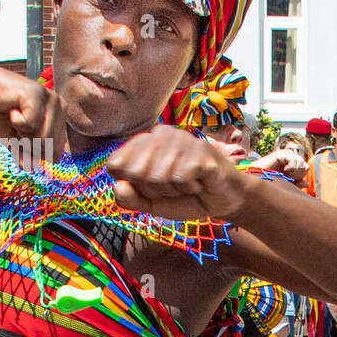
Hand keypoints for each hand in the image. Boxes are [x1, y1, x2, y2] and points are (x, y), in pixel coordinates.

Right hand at [0, 62, 66, 166]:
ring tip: (14, 114)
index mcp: (59, 119)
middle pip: (49, 147)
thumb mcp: (13, 139)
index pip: (55, 153)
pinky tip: (12, 107)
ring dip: (21, 132)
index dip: (32, 151)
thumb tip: (31, 168)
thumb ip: (25, 154)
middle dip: (27, 142)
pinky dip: (16, 121)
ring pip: (43, 137)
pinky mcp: (37, 93)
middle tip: (16, 123)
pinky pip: (31, 123)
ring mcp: (49, 98)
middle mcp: (59, 107)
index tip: (20, 132)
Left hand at [106, 126, 247, 220]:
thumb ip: (129, 198)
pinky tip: (200, 182)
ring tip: (188, 184)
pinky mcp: (200, 150)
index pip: (114, 165)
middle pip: (134, 172)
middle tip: (172, 186)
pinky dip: (189, 188)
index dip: (131, 184)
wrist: (221, 200)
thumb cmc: (183, 196)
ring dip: (173, 190)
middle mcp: (160, 134)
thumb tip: (118, 187)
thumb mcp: (149, 203)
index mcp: (142, 142)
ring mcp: (181, 139)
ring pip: (157, 176)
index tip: (150, 186)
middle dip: (152, 190)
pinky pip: (179, 177)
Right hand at [258, 147, 307, 180]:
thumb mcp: (286, 184)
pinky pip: (294, 161)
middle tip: (287, 176)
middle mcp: (289, 156)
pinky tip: (283, 170)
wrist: (257, 180)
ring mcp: (285, 154)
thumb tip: (307, 183)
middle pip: (304, 165)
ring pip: (301, 163)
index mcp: (291, 162)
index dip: (300, 176)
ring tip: (284, 174)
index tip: (290, 179)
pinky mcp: (281, 154)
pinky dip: (291, 169)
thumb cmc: (270, 182)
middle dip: (297, 174)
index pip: (304, 168)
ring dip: (294, 172)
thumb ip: (296, 183)